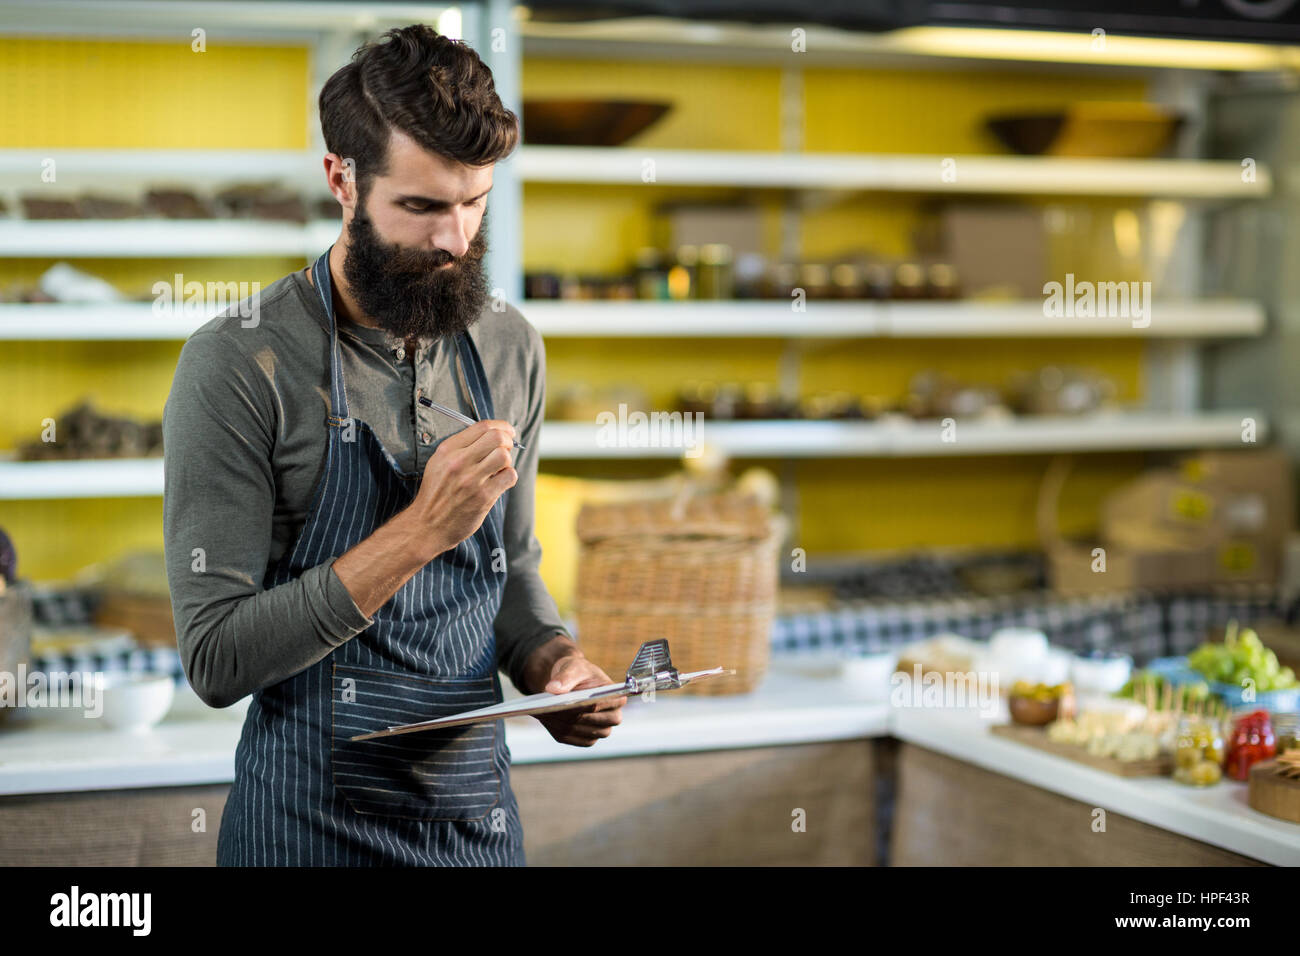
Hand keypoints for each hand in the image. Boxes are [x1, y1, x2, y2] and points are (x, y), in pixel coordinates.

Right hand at [405, 418, 516, 559]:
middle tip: (507, 450)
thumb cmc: (436, 494)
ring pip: (504, 456)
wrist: (427, 525)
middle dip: (508, 441)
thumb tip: (490, 434)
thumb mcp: (438, 463)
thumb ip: (460, 447)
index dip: (501, 426)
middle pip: (497, 437)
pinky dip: (509, 477)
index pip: (482, 427)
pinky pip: (509, 477)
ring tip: (500, 469)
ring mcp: (471, 480)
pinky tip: (500, 482)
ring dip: (507, 461)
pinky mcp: (483, 497)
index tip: (507, 431)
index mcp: (447, 450)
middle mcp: (459, 462)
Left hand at [534, 652, 625, 747]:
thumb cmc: (577, 671)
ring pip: (579, 732)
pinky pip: (570, 738)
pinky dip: (556, 729)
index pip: (601, 704)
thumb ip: (566, 676)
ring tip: (542, 712)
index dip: (582, 705)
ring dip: (560, 724)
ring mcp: (601, 730)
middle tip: (547, 709)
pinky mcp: (586, 738)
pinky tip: (545, 719)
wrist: (571, 680)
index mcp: (616, 696)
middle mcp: (613, 717)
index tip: (563, 703)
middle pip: (590, 721)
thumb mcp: (573, 666)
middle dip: (568, 716)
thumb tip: (553, 689)